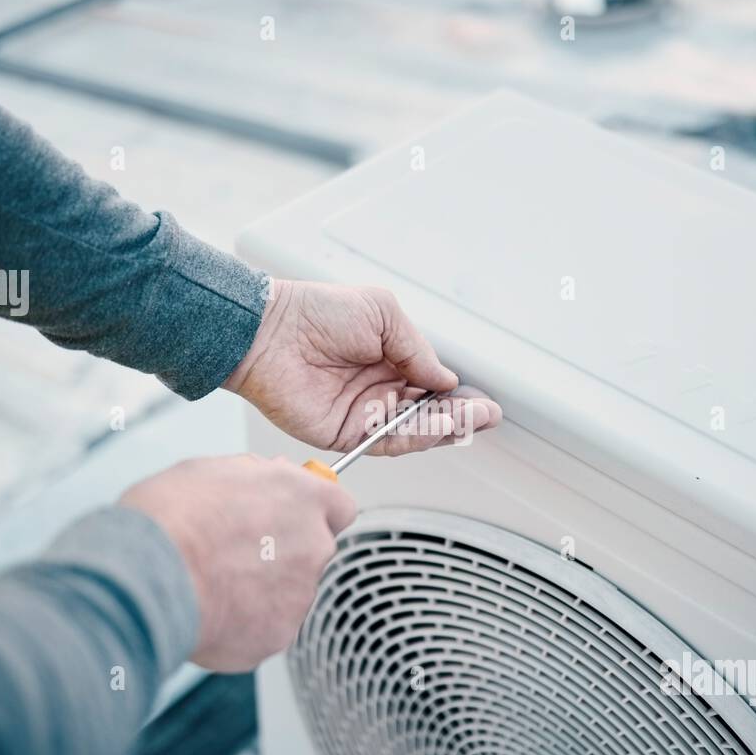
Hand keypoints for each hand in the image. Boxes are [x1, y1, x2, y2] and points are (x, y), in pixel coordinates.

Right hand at [120, 455, 356, 671]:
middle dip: (283, 552)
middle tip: (236, 551)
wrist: (149, 577)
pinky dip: (245, 622)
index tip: (294, 516)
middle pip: (314, 551)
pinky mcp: (278, 636)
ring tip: (214, 581)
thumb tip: (264, 477)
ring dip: (262, 589)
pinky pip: (267, 626)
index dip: (314, 512)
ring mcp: (300, 595)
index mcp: (303, 498)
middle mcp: (313, 546)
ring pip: (289, 592)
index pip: (339, 506)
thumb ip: (255, 476)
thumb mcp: (213, 470)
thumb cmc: (172, 519)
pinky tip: (212, 607)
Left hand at [224, 279, 502, 455]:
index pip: (434, 386)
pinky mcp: (347, 434)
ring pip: (415, 430)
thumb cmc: (317, 313)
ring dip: (445, 427)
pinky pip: (388, 441)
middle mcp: (380, 390)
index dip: (459, 395)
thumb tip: (445, 377)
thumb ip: (416, 347)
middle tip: (486, 415)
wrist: (269, 331)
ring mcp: (365, 414)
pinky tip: (438, 427)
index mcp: (390, 360)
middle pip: (430, 412)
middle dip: (461, 415)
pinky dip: (416, 436)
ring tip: (470, 420)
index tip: (483, 400)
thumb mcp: (381, 313)